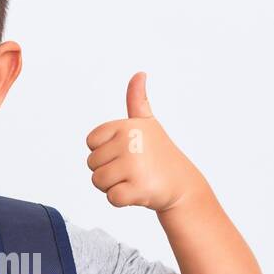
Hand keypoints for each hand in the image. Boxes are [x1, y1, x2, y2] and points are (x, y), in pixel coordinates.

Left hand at [85, 71, 205, 212]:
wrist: (182, 186)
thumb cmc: (159, 154)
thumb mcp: (148, 124)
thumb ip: (137, 100)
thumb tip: (139, 74)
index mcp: (127, 126)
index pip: (91, 142)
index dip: (105, 151)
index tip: (125, 152)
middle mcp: (130, 142)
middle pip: (92, 163)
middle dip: (108, 171)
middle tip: (132, 169)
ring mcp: (134, 166)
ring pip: (98, 181)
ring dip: (112, 185)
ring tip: (133, 179)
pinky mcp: (138, 189)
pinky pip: (111, 197)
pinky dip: (121, 200)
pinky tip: (137, 192)